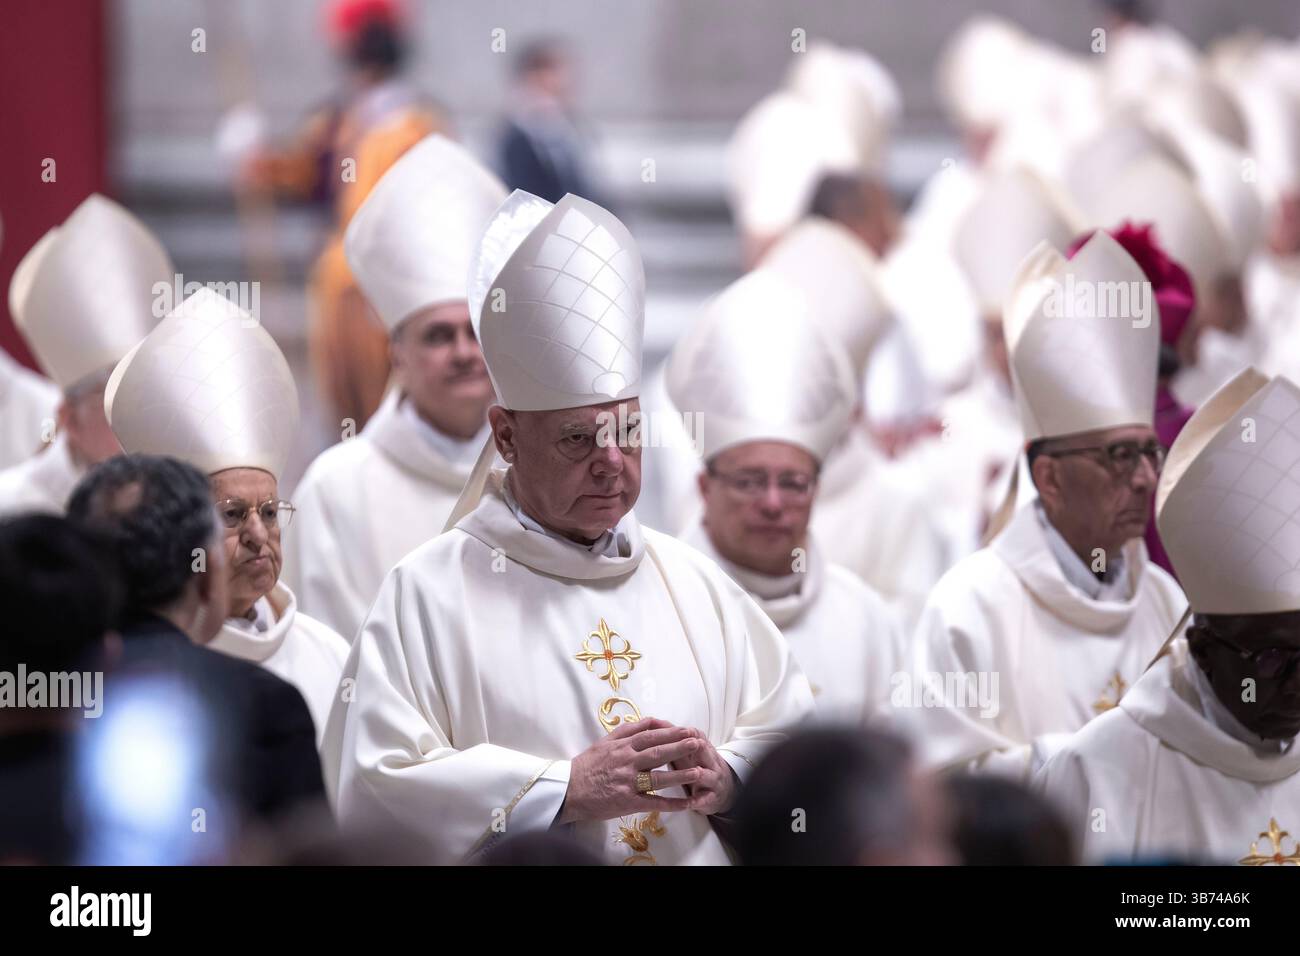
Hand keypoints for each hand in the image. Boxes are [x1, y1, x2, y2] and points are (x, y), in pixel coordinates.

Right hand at [558, 719, 707, 823]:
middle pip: (657, 753)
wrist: (568, 790)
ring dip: (679, 776)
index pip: (650, 736)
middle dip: (679, 747)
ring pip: (658, 778)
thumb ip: (627, 730)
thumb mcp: (604, 741)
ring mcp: (627, 783)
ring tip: (698, 772)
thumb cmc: (587, 765)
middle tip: (697, 742)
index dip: (671, 732)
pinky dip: (671, 805)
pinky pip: (653, 803)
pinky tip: (686, 804)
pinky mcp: (627, 802)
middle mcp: (626, 762)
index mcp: (622, 746)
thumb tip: (651, 721)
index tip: (687, 729)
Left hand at [670, 732, 738, 815]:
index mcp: (700, 745)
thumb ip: (671, 737)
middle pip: (702, 749)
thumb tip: (652, 721)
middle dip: (692, 746)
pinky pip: (705, 799)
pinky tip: (689, 803)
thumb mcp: (685, 751)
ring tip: (692, 773)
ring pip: (705, 774)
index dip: (678, 730)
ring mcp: (712, 778)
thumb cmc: (695, 765)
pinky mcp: (712, 797)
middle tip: (682, 745)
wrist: (719, 787)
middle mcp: (708, 759)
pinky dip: (697, 801)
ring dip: (697, 773)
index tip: (663, 728)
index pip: (692, 733)